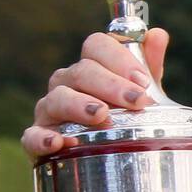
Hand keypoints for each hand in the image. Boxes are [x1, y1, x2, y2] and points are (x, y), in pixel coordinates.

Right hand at [21, 28, 169, 158]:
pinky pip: (33, 135)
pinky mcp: (38, 138)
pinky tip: (58, 143)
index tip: (143, 81)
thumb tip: (158, 35)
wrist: (105, 156)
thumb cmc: (121, 117)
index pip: (97, 45)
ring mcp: (49, 109)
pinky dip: (43, 138)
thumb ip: (149, 65)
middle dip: (111, 85)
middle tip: (136, 101)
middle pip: (82, 71)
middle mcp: (66, 82)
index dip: (120, 58)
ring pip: (58, 98)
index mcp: (91, 66)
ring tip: (101, 115)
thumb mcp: (139, 93)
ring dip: (79, 105)